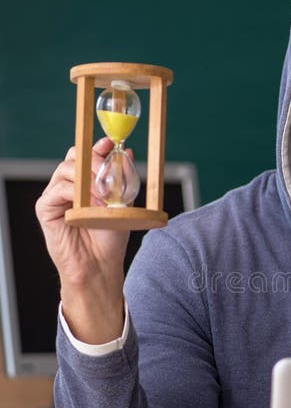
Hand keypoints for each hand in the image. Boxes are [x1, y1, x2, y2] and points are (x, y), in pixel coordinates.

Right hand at [36, 137, 130, 342]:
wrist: (100, 265)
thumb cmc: (110, 237)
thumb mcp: (122, 203)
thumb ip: (121, 178)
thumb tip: (126, 151)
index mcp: (86, 181)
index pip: (87, 155)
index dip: (98, 146)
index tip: (111, 142)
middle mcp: (69, 185)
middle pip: (74, 156)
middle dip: (94, 159)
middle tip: (109, 171)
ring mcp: (55, 195)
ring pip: (67, 169)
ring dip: (89, 178)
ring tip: (106, 194)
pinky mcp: (46, 208)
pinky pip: (58, 189)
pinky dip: (77, 193)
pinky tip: (92, 204)